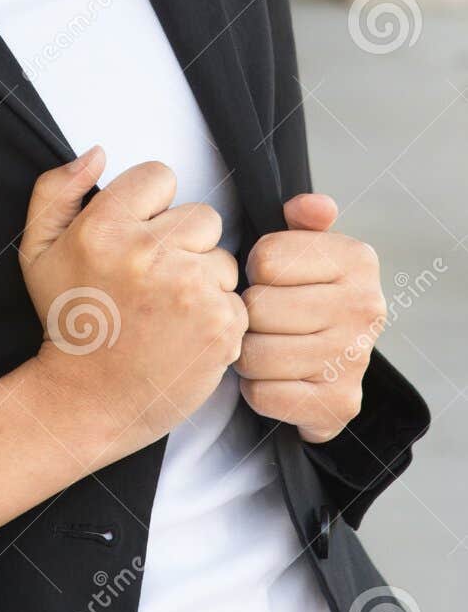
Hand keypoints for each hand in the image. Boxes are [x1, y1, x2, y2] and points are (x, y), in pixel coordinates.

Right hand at [19, 148, 248, 469]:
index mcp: (106, 227)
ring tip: (169, 310)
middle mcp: (150, 253)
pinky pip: (237, 298)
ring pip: (223, 258)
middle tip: (154, 281)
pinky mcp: (221, 325)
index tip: (136, 240)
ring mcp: (190, 290)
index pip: (160, 176)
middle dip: (182, 243)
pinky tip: (185, 333)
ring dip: (204, 279)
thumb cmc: (68, 321)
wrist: (87, 400)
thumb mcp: (37, 251)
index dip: (150, 207)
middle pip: (201, 215)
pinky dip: (218, 316)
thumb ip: (57, 190)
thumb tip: (97, 152)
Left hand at [235, 193, 386, 442]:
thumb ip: (303, 219)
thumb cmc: (309, 294)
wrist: (337, 366)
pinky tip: (275, 377)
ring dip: (247, 352)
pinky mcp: (337, 405)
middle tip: (263, 318)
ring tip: (265, 344)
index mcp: (357, 259)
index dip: (254, 269)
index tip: (269, 279)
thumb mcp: (309, 248)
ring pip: (254, 353)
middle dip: (248, 313)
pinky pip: (261, 394)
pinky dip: (257, 388)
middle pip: (257, 308)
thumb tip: (309, 206)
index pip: (265, 258)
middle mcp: (364, 308)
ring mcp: (354, 359)